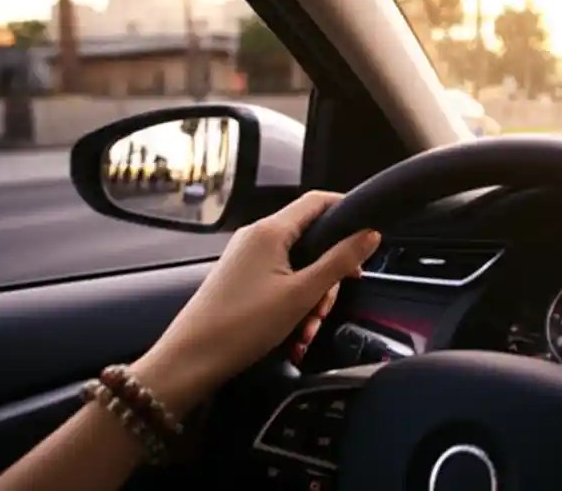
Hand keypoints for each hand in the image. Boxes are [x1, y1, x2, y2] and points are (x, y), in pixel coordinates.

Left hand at [129, 191, 379, 415]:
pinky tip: (294, 332)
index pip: (318, 202)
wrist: (191, 360)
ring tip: (307, 329)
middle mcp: (256, 237)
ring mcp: (246, 258)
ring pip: (298, 266)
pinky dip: (294, 302)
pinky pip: (280, 281)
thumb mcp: (302, 294)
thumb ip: (340, 261)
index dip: (347, 211)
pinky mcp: (241, 278)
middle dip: (328, 275)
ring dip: (312, 296)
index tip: (369, 234)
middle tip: (329, 304)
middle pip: (311, 240)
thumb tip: (369, 234)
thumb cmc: (242, 325)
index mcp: (270, 231)